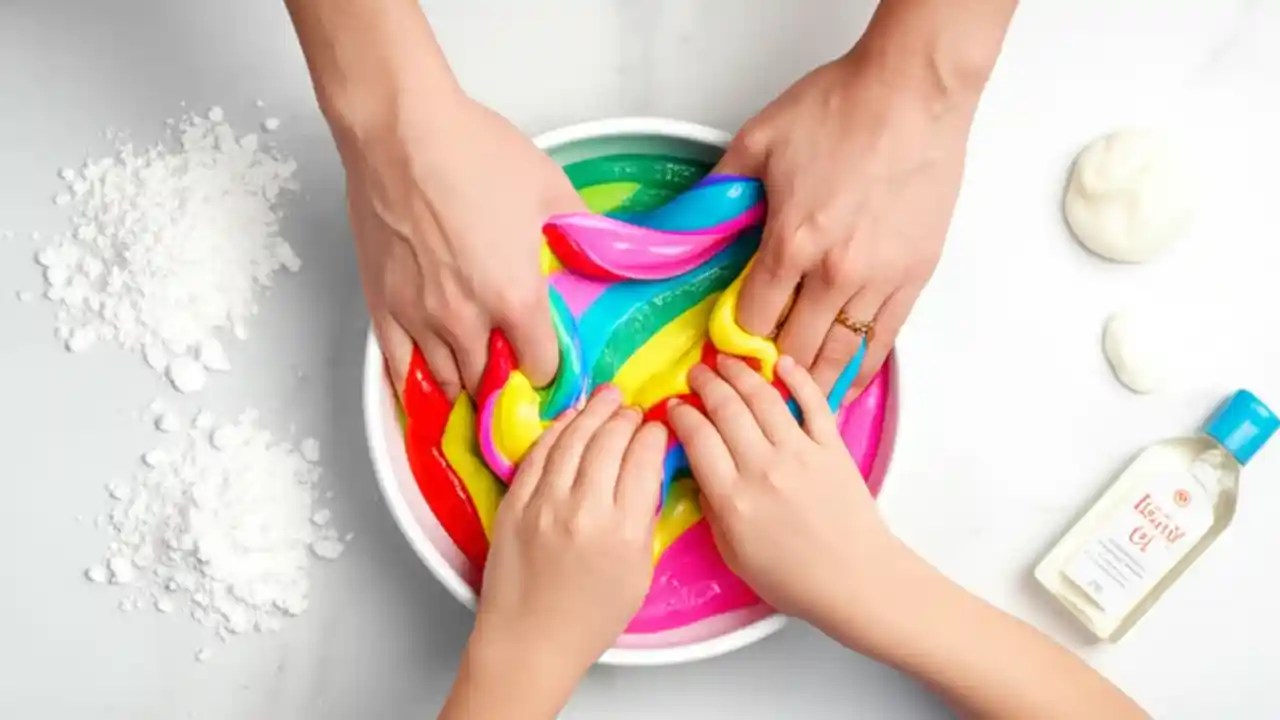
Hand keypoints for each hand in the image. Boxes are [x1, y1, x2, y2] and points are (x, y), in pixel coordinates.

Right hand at [339, 90, 583, 398]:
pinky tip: (433, 390)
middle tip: (517, 376)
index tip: (553, 364)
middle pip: (492, 385)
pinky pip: (400, 371)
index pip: (541, 367)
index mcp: (513, 298)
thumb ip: (580, 229)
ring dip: (468, 387)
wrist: (401, 130)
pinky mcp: (382, 307)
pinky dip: (420, 387)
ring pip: (449, 383)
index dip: (551, 371)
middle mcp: (465, 321)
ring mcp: (418, 318)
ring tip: (480, 380)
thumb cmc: (473, 153)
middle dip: (509, 385)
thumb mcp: (549, 188)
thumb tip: (604, 247)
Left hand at [447, 387, 665, 717]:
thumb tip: (645, 473)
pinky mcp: (514, 502)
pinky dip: (558, 430)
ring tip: (606, 398)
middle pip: (609, 440)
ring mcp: (543, 502)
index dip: (653, 435)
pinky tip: (572, 419)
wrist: (529, 642)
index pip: (644, 459)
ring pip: (573, 438)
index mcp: (623, 530)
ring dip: (592, 412)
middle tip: (632, 407)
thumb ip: (643, 519)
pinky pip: (539, 453)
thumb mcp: (639, 572)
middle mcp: (584, 509)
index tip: (657, 428)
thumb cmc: (590, 618)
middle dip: (625, 417)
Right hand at [667, 354, 900, 641]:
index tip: (673, 406)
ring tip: (725, 360)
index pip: (697, 439)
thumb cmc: (792, 579)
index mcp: (733, 499)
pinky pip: (812, 402)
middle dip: (705, 383)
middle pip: (726, 409)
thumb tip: (698, 472)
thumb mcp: (733, 555)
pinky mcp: (832, 447)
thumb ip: (711, 510)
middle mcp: (763, 467)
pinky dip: (797, 377)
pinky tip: (781, 362)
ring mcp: (800, 452)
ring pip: (763, 397)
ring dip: (740, 372)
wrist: (857, 582)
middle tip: (695, 372)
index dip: (681, 415)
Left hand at [715, 43, 975, 396]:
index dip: (733, 340)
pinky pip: (883, 341)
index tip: (722, 351)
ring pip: (838, 354)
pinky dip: (859, 369)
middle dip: (767, 372)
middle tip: (750, 384)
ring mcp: (879, 278)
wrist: (912, 92)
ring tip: (790, 404)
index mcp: (792, 243)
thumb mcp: (758, 141)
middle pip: (792, 350)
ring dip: (810, 384)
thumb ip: (720, 187)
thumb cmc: (841, 109)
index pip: (753, 319)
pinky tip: (843, 386)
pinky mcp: (914, 276)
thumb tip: (689, 217)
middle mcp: (835, 272)